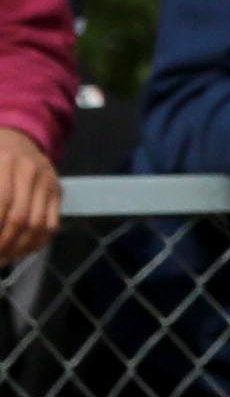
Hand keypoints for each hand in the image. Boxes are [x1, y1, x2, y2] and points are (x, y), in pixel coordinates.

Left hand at [0, 125, 53, 263]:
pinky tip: (21, 251)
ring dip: (19, 247)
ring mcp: (48, 184)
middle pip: (20, 217)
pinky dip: (36, 244)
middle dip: (4, 242)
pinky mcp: (58, 194)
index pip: (2, 202)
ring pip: (37, 225)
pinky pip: (51, 226)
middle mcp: (29, 171)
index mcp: (4, 161)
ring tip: (4, 257)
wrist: (20, 138)